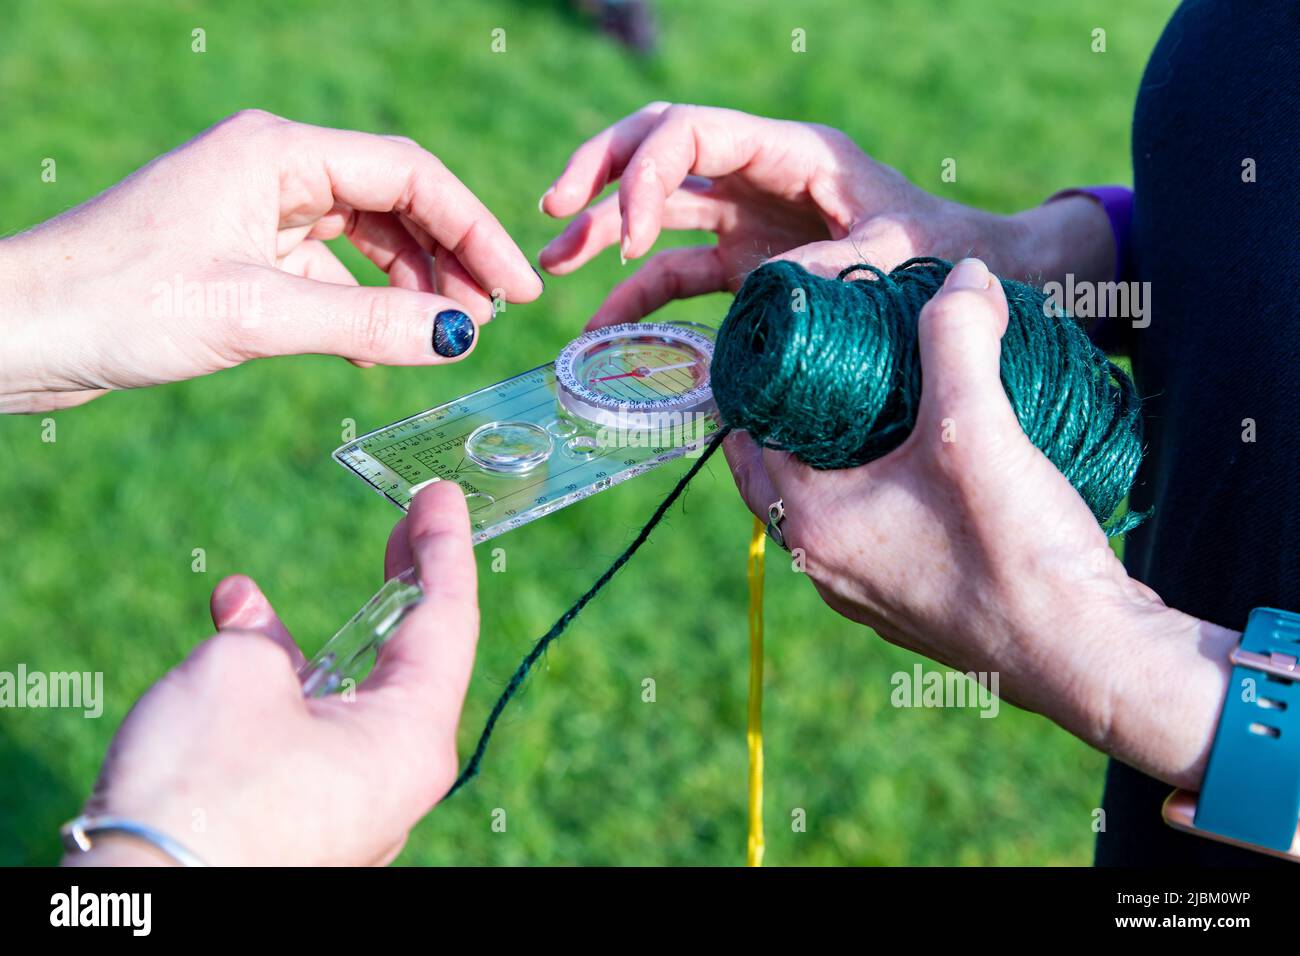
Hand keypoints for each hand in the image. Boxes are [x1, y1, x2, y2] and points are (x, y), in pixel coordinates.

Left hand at [0, 109, 543, 412]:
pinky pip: (327, 273)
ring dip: (409, 288)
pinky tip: (377, 352)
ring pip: (365, 239)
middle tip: (487, 323)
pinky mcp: (239, 252)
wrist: (19, 332)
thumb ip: (368, 325)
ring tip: (442, 340)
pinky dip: (362, 309)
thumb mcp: (257, 316)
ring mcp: (254, 210)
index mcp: (277, 153)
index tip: (521, 289)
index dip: (475, 230)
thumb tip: (461, 338)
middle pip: (395, 203)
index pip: (410, 176)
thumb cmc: (118, 303)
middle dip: (449, 261)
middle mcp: (272, 169)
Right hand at [65, 482, 477, 866]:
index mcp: (412, 739)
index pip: (448, 622)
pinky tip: (220, 659)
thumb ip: (263, 640)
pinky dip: (271, 695)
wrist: (147, 896)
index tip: (442, 496)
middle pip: (410, 661)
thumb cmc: (207, 786)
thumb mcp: (240, 674)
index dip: (445, 549)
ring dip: (298, 647)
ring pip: (342, 701)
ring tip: (245, 597)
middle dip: (399, 587)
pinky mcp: (304, 825)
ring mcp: (351, 807)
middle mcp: (396, 778)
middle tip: (409, 523)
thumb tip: (255, 633)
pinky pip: (303, 741)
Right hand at [537, 103, 1111, 327]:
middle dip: (601, 170)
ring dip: (602, 227)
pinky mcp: (748, 262)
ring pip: (658, 205)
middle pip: (659, 145)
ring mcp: (750, 217)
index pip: (694, 132)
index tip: (625, 234)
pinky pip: (679, 268)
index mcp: (792, 153)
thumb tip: (763, 293)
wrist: (973, 282)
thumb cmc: (942, 255)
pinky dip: (639, 291)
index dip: (646, 172)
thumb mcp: (893, 258)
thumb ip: (831, 268)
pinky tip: (604, 321)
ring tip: (553, 261)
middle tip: (554, 207)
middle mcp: (761, 174)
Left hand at [724, 258, 1236, 789]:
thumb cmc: (1015, 550)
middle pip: (783, 472)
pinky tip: (926, 465)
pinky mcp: (914, 606)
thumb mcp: (975, 425)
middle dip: (796, 418)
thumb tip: (959, 277)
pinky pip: (875, 535)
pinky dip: (881, 493)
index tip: (782, 340)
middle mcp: (827, 567)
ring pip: (831, 506)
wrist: (1087, 654)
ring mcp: (869, 594)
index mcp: (814, 524)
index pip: (750, 438)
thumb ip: (956, 337)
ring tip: (876, 404)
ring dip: (841, 457)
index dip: (760, 384)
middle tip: (826, 363)